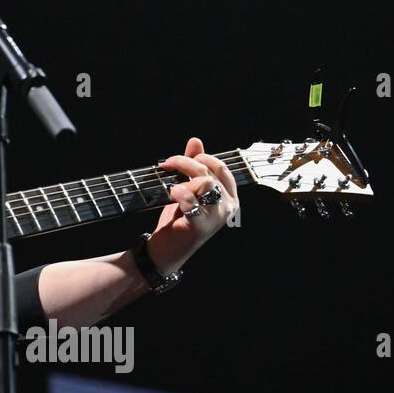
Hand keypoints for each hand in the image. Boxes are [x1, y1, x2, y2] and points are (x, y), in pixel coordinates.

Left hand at [149, 136, 239, 273]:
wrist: (165, 251)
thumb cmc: (178, 220)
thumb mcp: (187, 190)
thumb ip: (193, 167)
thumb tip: (195, 141)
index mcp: (228, 198)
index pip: (222, 168)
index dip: (202, 158)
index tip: (178, 159)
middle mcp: (227, 207)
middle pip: (210, 172)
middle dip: (186, 163)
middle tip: (167, 164)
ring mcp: (216, 217)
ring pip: (204, 183)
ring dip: (182, 178)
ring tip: (168, 184)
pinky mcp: (200, 226)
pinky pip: (192, 201)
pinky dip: (179, 193)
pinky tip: (171, 193)